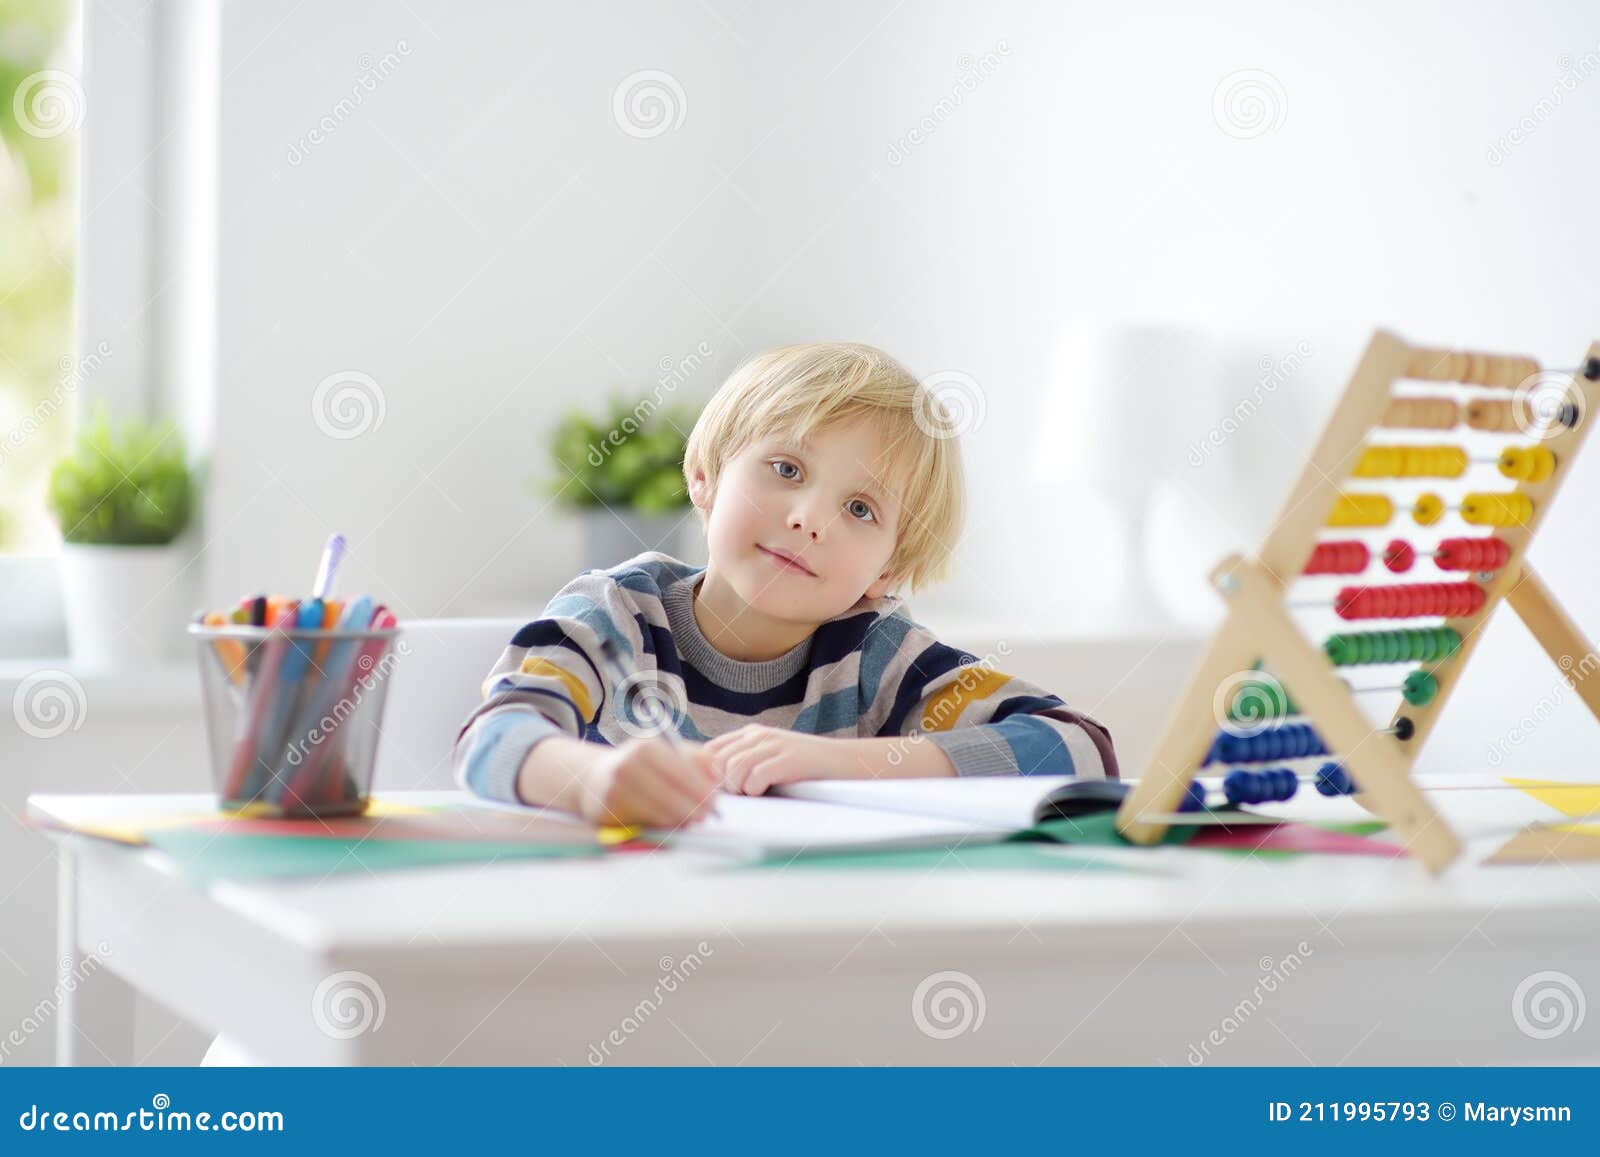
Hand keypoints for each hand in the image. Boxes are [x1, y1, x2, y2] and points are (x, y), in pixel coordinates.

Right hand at [574, 737, 719, 827]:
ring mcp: (616, 792)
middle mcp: (628, 768)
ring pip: (661, 815)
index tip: (715, 800)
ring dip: (680, 820)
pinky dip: (661, 827)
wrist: (595, 778)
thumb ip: (698, 759)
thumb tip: (718, 778)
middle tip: (706, 815)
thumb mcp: (666, 751)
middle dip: (696, 809)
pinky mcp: (609, 815)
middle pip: (673, 797)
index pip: (682, 772)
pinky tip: (666, 821)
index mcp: (646, 748)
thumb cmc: (641, 765)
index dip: (702, 789)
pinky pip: (647, 826)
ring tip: (688, 818)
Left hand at [704, 724, 836, 795]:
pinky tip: (764, 791)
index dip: (707, 772)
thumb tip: (713, 784)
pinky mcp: (788, 759)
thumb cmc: (804, 767)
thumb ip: (744, 762)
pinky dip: (755, 789)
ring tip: (752, 792)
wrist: (843, 761)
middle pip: (719, 760)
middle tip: (737, 795)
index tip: (716, 789)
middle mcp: (759, 735)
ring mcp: (775, 745)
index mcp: (751, 733)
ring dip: (739, 787)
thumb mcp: (770, 755)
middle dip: (722, 783)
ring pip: (734, 768)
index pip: (711, 749)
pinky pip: (757, 776)